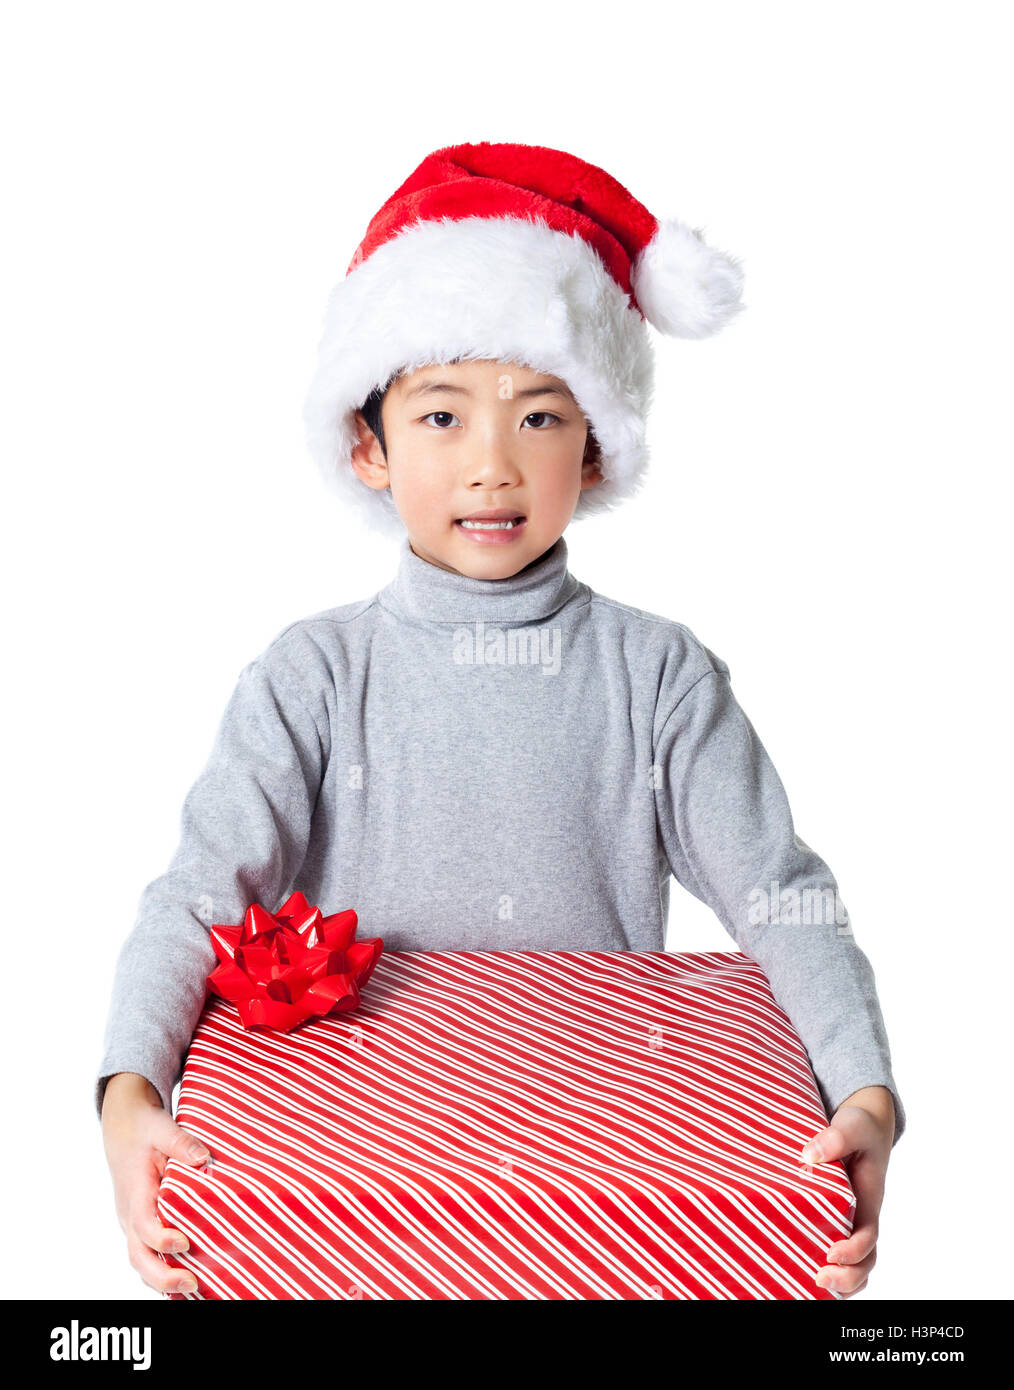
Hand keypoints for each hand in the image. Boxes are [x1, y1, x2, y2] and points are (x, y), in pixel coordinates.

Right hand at [101, 1071, 211, 1296]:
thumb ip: (182, 1143)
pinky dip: (160, 1272)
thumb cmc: (144, 1127)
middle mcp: (129, 1213)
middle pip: (137, 1256)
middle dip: (161, 1276)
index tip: (185, 1243)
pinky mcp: (139, 1223)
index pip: (144, 1224)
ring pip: (140, 1260)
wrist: (123, 1125)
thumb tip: (204, 1159)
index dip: (161, 1239)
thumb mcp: (163, 1128)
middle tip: (192, 1283)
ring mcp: (131, 1221)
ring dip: (161, 1280)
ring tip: (193, 1290)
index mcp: (135, 1192)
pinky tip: (183, 1282)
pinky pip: (145, 1254)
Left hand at [800, 1084, 895, 1297]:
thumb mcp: (852, 1126)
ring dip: (841, 1282)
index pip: (868, 1236)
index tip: (831, 1253)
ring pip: (854, 1265)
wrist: (863, 1127)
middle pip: (864, 1262)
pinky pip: (835, 1252)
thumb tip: (809, 1156)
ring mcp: (849, 1222)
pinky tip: (800, 1272)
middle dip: (847, 1277)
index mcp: (869, 1200)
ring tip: (813, 1286)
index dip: (853, 1251)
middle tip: (819, 1279)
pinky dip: (829, 1270)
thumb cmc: (860, 1128)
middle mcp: (861, 1217)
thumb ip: (836, 1138)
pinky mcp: (832, 1219)